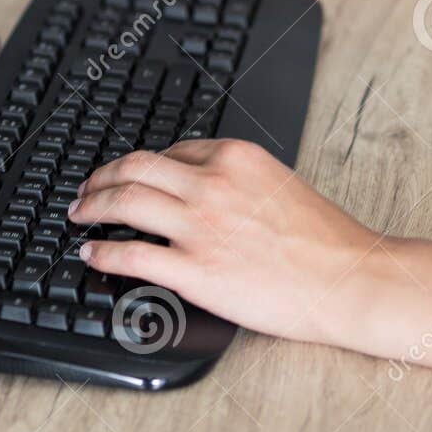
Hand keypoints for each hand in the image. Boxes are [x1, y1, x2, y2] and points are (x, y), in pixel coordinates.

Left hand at [69, 139, 382, 348]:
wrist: (350, 279)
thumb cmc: (326, 240)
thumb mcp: (278, 183)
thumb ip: (235, 179)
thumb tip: (196, 185)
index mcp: (234, 157)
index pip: (170, 152)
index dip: (141, 166)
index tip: (127, 176)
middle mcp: (212, 184)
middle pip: (135, 168)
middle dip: (102, 177)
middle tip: (87, 190)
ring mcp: (200, 226)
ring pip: (125, 202)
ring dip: (93, 206)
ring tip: (80, 214)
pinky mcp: (195, 270)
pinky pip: (131, 254)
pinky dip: (102, 251)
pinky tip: (92, 253)